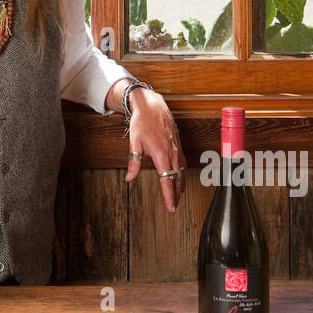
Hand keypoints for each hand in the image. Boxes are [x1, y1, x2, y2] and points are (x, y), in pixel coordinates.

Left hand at [124, 89, 185, 212]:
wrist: (152, 105)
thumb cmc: (142, 122)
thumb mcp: (134, 142)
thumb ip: (133, 162)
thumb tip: (130, 179)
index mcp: (161, 154)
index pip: (167, 181)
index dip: (169, 196)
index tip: (171, 207)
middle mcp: (172, 153)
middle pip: (177, 179)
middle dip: (176, 195)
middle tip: (173, 207)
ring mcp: (177, 148)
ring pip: (182, 172)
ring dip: (181, 185)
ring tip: (178, 197)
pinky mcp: (178, 144)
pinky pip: (183, 163)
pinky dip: (183, 174)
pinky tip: (180, 178)